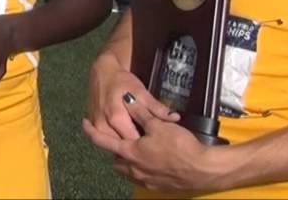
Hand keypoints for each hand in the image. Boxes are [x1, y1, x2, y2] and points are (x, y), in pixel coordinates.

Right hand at [84, 52, 177, 142]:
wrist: (101, 73)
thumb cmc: (122, 81)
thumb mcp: (141, 92)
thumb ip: (156, 107)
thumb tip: (175, 118)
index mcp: (116, 119)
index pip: (135, 142)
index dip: (148, 146)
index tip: (159, 145)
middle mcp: (103, 126)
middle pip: (124, 147)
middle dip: (137, 148)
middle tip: (152, 146)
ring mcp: (96, 127)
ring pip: (114, 146)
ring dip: (127, 146)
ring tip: (142, 144)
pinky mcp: (94, 126)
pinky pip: (108, 140)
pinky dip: (118, 141)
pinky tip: (129, 138)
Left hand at [85, 102, 228, 193]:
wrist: (203, 169)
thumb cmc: (180, 146)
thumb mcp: (159, 125)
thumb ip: (141, 113)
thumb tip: (128, 101)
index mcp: (130, 152)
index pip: (103, 141)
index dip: (91, 131)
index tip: (84, 123)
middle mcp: (134, 169)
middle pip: (115, 159)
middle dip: (114, 148)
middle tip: (119, 137)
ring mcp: (145, 180)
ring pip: (128, 169)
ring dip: (127, 159)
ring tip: (134, 148)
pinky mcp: (158, 186)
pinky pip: (141, 177)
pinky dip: (140, 167)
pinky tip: (151, 160)